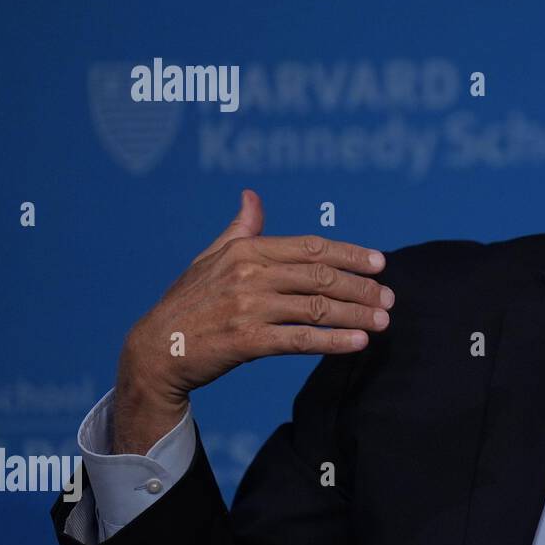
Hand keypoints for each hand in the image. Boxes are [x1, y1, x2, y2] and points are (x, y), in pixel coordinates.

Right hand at [112, 189, 392, 454]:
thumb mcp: (211, 257)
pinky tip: (358, 342)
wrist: (155, 349)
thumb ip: (241, 229)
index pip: (312, 247)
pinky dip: (333, 341)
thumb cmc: (189, 301)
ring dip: (356, 315)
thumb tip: (252, 196)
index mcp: (247, 250)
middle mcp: (250, 274)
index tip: (380, 264)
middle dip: (362, 287)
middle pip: (322, 277)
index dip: (351, 254)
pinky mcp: (247, 341)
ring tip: (383, 321)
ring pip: (317, 308)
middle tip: (390, 298)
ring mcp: (248, 307)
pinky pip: (301, 339)